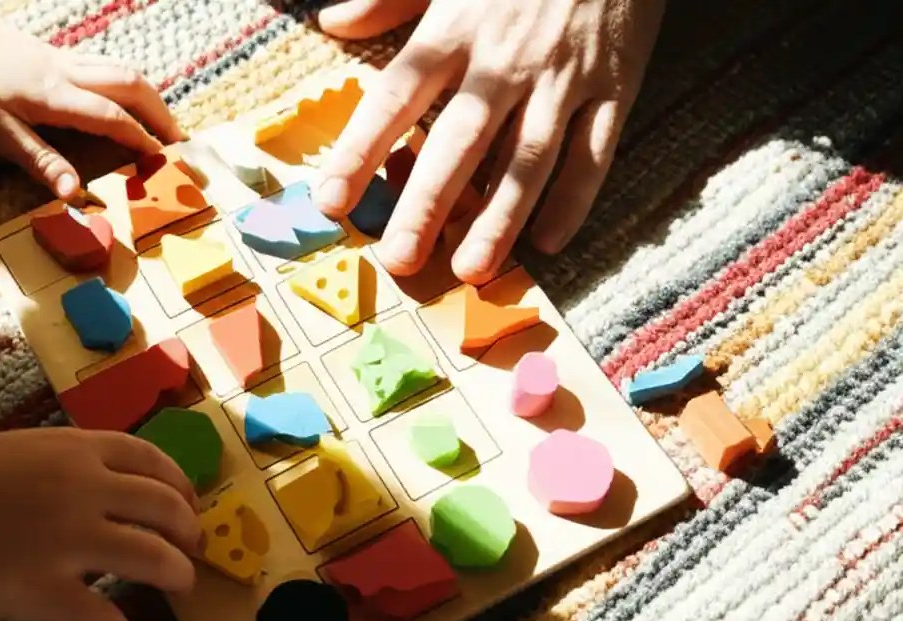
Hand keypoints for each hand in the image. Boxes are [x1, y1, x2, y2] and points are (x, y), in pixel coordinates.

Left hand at [0, 10, 184, 197]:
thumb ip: (40, 161)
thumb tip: (73, 192)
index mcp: (56, 95)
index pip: (113, 117)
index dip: (141, 139)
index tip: (163, 161)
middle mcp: (68, 72)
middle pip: (132, 84)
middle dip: (160, 114)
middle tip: (179, 142)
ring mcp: (64, 58)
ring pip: (122, 69)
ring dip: (149, 96)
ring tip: (161, 124)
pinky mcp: (56, 54)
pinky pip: (106, 65)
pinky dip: (129, 85)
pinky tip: (125, 101)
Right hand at [0, 427, 199, 620]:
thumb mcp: (11, 451)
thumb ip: (60, 463)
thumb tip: (99, 481)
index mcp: (73, 449)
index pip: (152, 460)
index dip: (180, 484)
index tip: (189, 503)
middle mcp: (83, 490)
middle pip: (165, 508)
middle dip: (189, 531)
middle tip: (190, 550)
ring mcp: (68, 541)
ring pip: (154, 560)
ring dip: (176, 575)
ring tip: (179, 585)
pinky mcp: (46, 592)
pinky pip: (105, 619)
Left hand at [313, 0, 664, 282]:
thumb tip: (332, 23)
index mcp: (455, 25)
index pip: (396, 95)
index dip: (361, 149)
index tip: (331, 200)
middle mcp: (506, 58)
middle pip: (460, 139)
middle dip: (427, 203)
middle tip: (400, 259)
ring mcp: (564, 75)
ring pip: (530, 157)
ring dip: (501, 217)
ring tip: (472, 268)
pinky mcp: (617, 83)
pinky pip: (596, 150)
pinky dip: (576, 198)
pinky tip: (549, 241)